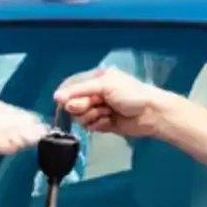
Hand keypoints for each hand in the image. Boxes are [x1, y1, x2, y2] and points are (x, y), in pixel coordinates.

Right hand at [53, 67, 167, 137]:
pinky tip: (109, 121)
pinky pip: (89, 127)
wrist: (151, 114)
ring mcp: (98, 110)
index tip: (70, 102)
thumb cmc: (131, 94)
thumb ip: (79, 91)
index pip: (70, 88)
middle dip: (83, 107)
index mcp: (94, 80)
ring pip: (79, 117)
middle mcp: (93, 94)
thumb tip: (56, 97)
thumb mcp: (104, 85)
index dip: (68, 96)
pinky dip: (98, 124)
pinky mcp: (102, 124)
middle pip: (72, 105)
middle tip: (97, 105)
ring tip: (107, 113)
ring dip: (92, 116)